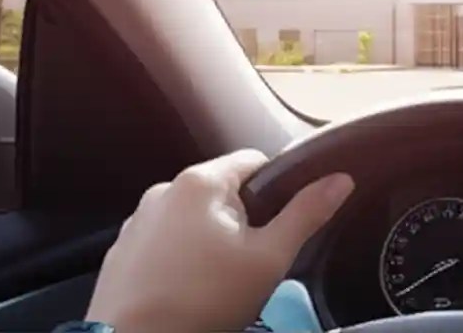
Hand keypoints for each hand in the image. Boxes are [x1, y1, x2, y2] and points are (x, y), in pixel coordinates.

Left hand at [86, 149, 354, 332]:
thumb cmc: (204, 301)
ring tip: (217, 282)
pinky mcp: (121, 253)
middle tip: (251, 261)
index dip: (277, 190)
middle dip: (242, 221)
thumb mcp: (270, 258)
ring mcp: (136, 224)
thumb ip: (307, 213)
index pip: (255, 160)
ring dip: (209, 240)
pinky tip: (187, 291)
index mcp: (200, 183)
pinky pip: (163, 244)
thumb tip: (340, 180)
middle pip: (223, 193)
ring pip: (192, 220)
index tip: (279, 226)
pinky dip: (179, 260)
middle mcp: (162, 192)